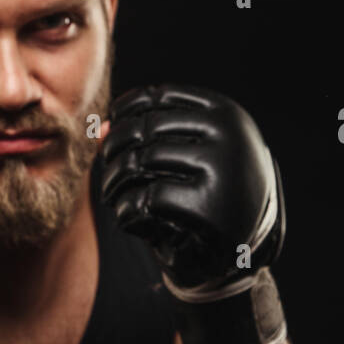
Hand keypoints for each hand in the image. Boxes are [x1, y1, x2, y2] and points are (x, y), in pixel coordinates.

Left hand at [98, 84, 284, 291]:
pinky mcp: (207, 206)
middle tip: (107, 174)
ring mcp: (220, 168)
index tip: (109, 136)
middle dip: (113, 151)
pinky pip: (146, 199)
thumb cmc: (206, 191)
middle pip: (144, 128)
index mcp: (224, 113)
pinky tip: (130, 218)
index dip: (124, 113)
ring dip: (114, 183)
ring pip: (139, 162)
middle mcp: (227, 134)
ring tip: (111, 197)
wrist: (243, 245)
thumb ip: (145, 136)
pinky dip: (127, 210)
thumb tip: (100, 129)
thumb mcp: (185, 155)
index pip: (158, 97)